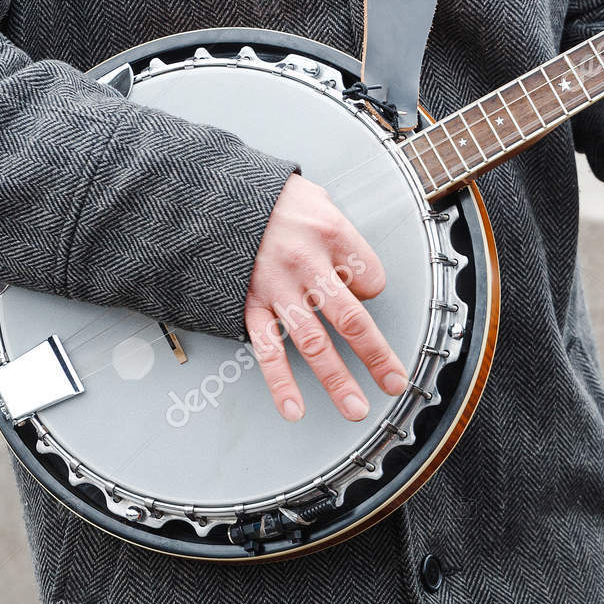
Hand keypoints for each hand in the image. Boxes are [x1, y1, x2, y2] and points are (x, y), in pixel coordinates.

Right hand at [243, 174, 405, 422]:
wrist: (209, 194)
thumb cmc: (268, 197)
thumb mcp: (315, 197)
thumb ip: (339, 233)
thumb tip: (356, 271)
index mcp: (331, 233)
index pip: (372, 279)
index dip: (372, 290)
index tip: (362, 291)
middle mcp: (307, 264)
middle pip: (352, 319)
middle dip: (376, 356)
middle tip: (394, 383)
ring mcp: (277, 288)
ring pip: (314, 343)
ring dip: (337, 381)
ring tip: (356, 410)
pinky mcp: (249, 304)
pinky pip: (268, 348)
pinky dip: (280, 383)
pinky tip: (294, 408)